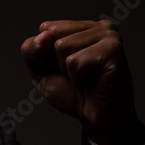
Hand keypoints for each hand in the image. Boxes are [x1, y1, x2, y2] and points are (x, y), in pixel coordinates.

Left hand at [20, 20, 144, 144]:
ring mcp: (108, 36)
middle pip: (54, 34)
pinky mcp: (113, 49)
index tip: (65, 67)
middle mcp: (98, 27)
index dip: (47, 53)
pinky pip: (75, 61)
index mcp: (83, 27)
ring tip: (86, 77)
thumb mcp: (40, 70)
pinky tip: (93, 80)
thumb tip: (43, 36)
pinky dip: (78, 77)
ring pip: (63, 46)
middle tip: (78, 73)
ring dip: (69, 71)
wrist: (96, 118)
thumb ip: (31, 50)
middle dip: (58, 61)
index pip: (46, 28)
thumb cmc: (73, 93)